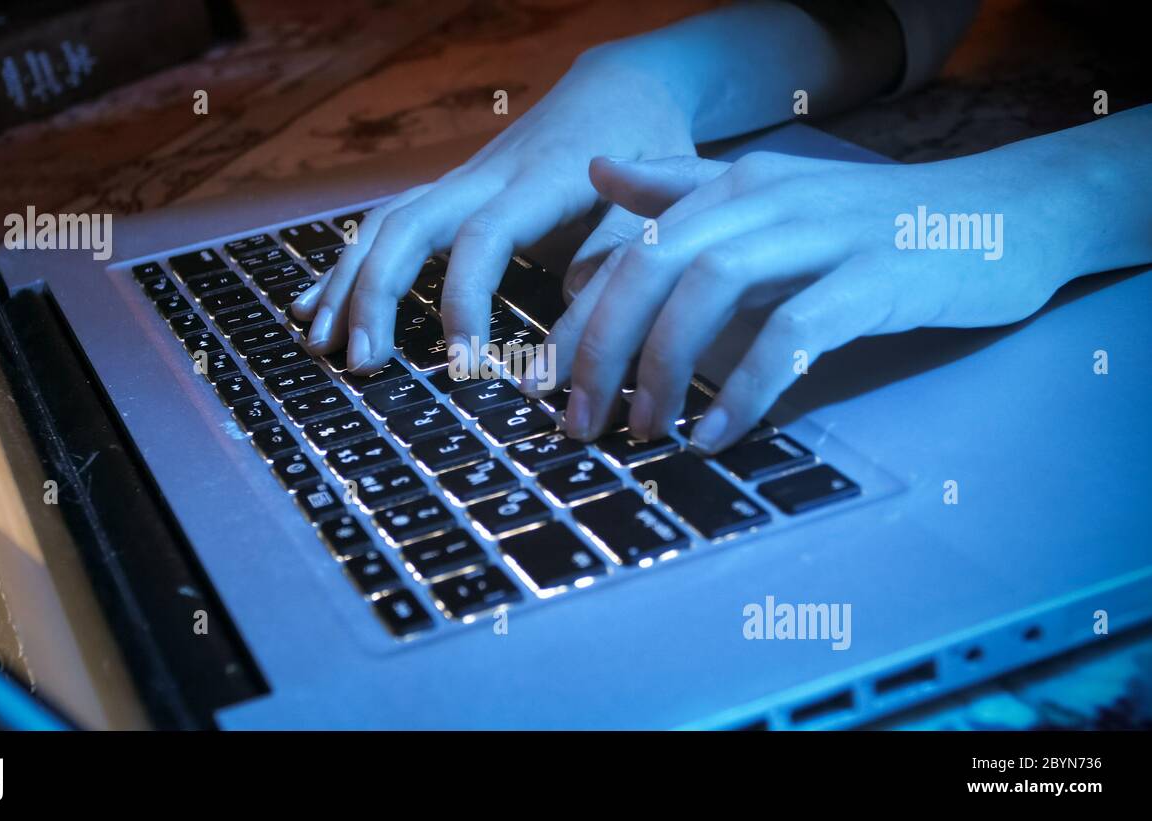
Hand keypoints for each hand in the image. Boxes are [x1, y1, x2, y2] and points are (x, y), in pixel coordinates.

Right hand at [290, 44, 699, 371]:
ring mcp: (460, 180)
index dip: (465, 300)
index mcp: (542, 181)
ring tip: (319, 342)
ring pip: (385, 222)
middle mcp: (487, 175)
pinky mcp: (449, 191)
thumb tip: (572, 329)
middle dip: (374, 294)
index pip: (484, 237)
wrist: (622, 89)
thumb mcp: (657, 205)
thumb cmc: (648, 151)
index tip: (463, 364)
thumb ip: (618, 259)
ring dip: (346, 281)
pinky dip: (348, 265)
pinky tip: (315, 303)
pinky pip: (386, 223)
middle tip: (360, 362)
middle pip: (408, 225)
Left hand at [536, 148, 1073, 451]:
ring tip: (643, 432)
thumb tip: (599, 171)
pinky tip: (717, 436)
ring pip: (709, 290)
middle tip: (577, 422)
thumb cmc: (872, 223)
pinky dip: (746, 389)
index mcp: (731, 187)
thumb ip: (682, 187)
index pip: (628, 252)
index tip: (546, 384)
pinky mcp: (876, 276)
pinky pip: (792, 333)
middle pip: (651, 267)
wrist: (1003, 214)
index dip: (578, 321)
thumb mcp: (770, 200)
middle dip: (601, 350)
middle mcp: (766, 200)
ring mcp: (822, 234)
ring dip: (663, 369)